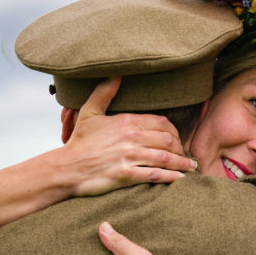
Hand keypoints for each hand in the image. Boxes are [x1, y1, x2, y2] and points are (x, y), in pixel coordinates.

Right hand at [62, 77, 195, 194]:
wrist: (66, 168)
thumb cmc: (79, 142)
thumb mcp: (89, 112)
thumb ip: (104, 93)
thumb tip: (115, 74)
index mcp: (126, 121)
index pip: (161, 122)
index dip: (174, 131)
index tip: (178, 139)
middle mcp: (131, 137)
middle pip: (167, 139)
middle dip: (180, 148)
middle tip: (185, 155)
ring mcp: (129, 156)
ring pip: (165, 157)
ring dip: (181, 163)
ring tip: (189, 168)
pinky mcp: (126, 175)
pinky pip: (155, 175)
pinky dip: (171, 177)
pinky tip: (179, 180)